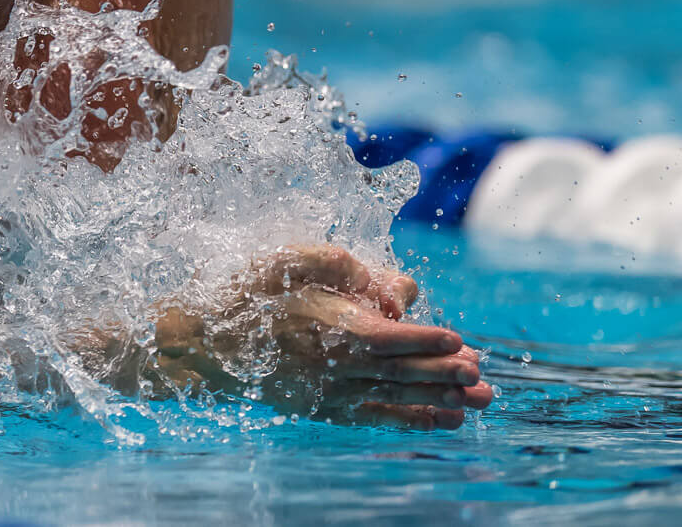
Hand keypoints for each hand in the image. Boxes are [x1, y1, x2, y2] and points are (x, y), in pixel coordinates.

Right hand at [154, 245, 493, 429]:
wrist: (197, 343)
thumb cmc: (243, 292)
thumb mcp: (289, 260)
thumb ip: (343, 266)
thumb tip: (396, 285)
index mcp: (326, 326)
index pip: (387, 338)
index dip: (424, 340)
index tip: (458, 340)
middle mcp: (330, 365)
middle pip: (398, 373)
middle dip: (443, 375)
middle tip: (483, 379)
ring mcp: (325, 392)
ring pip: (392, 399)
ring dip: (438, 402)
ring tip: (477, 406)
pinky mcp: (320, 407)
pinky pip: (373, 418)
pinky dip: (409, 420)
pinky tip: (440, 421)